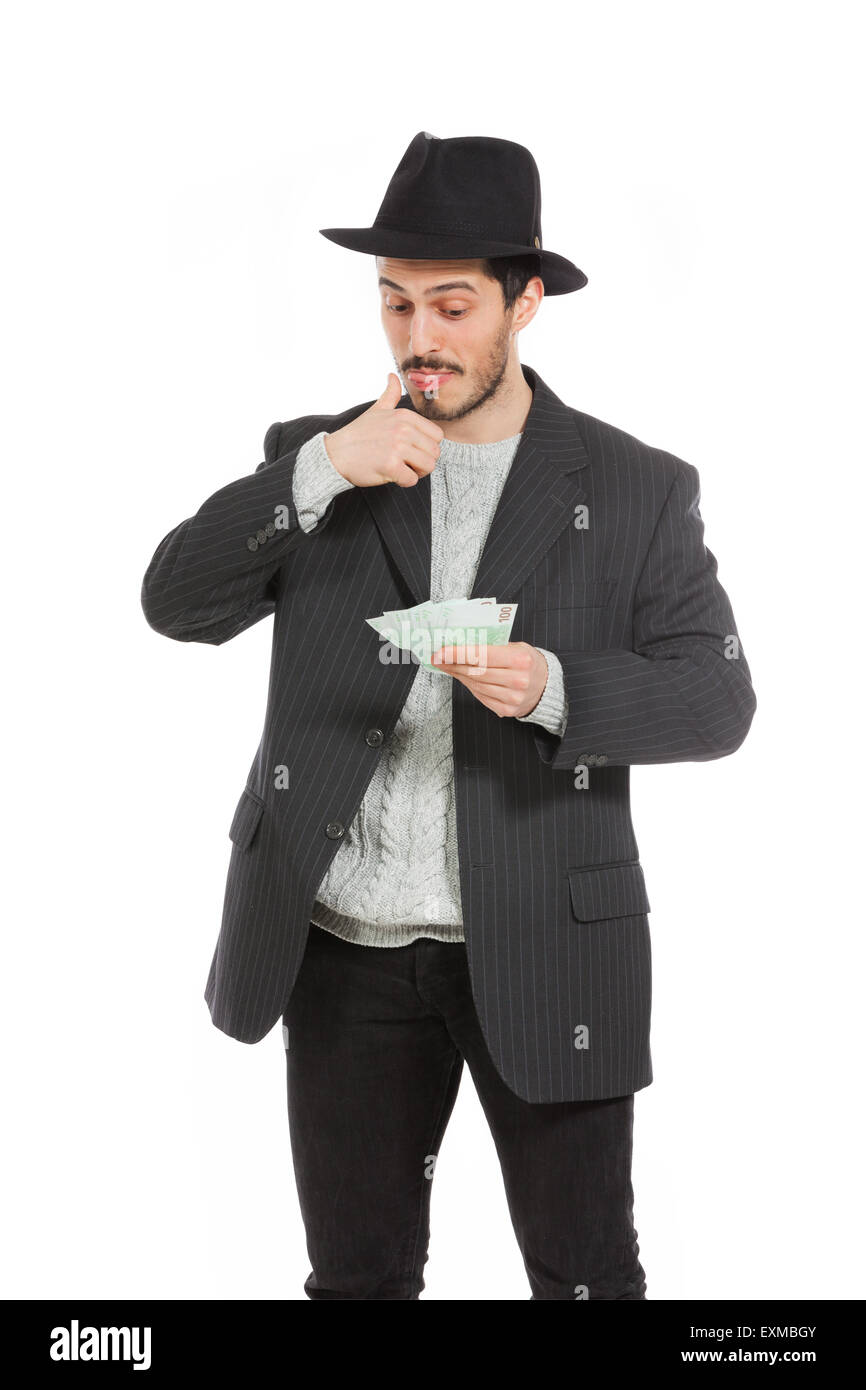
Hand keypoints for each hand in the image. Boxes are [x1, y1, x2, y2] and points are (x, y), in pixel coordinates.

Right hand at [323, 373, 444, 488]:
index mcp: (404, 416)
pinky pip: (412, 480)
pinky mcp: (390, 466)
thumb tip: (393, 376)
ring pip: (428, 466)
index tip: (414, 450)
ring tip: (402, 469)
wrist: (335, 454)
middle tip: (408, 463)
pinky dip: (404, 482)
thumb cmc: (358, 434)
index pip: (437, 436)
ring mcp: (397, 447)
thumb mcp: (376, 410)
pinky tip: (392, 476)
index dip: (428, 447)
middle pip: (435, 453)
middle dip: (424, 462)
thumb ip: (390, 395)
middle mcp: (403, 429)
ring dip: (417, 473)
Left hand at [430, 642, 548, 718]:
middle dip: (453, 664)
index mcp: (520, 660)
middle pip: (476, 672)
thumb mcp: (516, 647)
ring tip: (447, 666)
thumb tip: (462, 644)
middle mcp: (517, 680)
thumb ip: (492, 646)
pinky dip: (469, 685)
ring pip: (476, 685)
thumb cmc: (528, 662)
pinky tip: (461, 677)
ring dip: (458, 675)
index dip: (459, 653)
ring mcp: (512, 698)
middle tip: (437, 657)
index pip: (483, 655)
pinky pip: (481, 696)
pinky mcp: (507, 710)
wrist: (546, 686)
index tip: (442, 651)